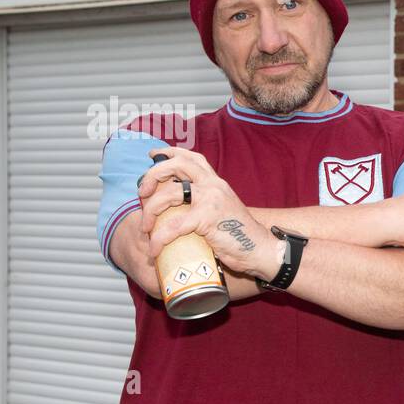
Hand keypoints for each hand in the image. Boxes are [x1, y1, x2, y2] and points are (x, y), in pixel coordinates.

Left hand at [136, 146, 282, 278]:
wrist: (261, 249)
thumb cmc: (240, 236)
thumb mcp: (222, 211)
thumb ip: (203, 204)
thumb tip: (176, 210)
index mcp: (216, 183)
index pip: (191, 157)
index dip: (170, 153)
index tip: (153, 155)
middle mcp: (213, 186)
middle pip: (176, 165)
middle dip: (152, 175)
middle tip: (142, 192)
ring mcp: (210, 200)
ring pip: (168, 194)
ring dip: (149, 211)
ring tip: (145, 227)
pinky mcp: (206, 219)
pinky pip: (172, 226)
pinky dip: (159, 238)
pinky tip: (154, 249)